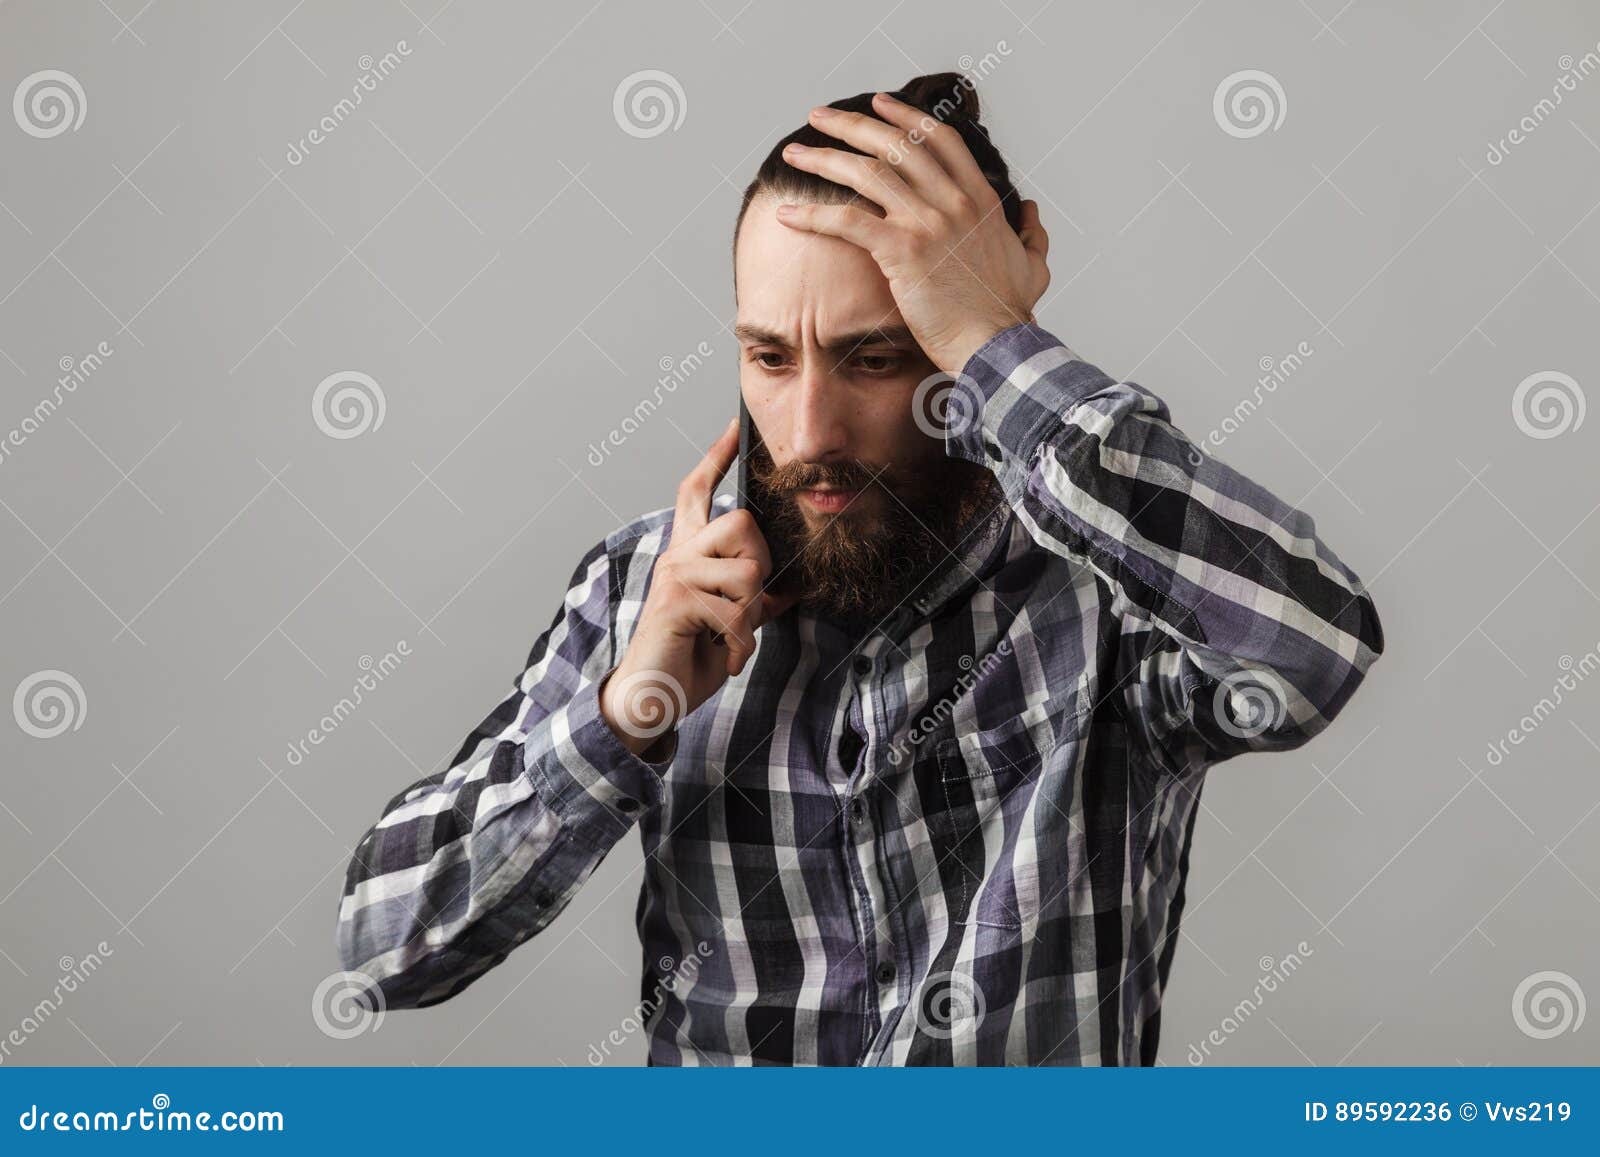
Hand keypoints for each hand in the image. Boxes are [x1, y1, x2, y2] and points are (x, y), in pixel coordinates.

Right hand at [600, 416, 797, 757]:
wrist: (652, 695)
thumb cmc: (688, 656)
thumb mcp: (729, 621)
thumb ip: (755, 597)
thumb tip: (795, 585)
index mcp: (688, 552)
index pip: (698, 490)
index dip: (717, 457)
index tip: (736, 425)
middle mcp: (678, 555)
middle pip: (742, 523)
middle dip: (759, 566)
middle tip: (745, 605)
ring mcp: (675, 575)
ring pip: (747, 569)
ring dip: (751, 613)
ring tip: (731, 637)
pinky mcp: (677, 602)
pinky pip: (736, 611)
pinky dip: (742, 643)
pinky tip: (728, 657)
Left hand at [774, 91, 1050, 373]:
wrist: (997, 345)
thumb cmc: (1009, 314)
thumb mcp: (1033, 266)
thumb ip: (1032, 234)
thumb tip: (1031, 212)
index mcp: (980, 199)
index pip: (940, 139)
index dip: (906, 117)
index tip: (878, 104)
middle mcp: (952, 201)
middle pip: (895, 145)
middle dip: (851, 124)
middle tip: (820, 116)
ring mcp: (927, 222)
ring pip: (866, 172)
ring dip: (824, 157)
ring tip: (795, 152)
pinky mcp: (902, 251)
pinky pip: (847, 221)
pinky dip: (813, 214)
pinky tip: (787, 214)